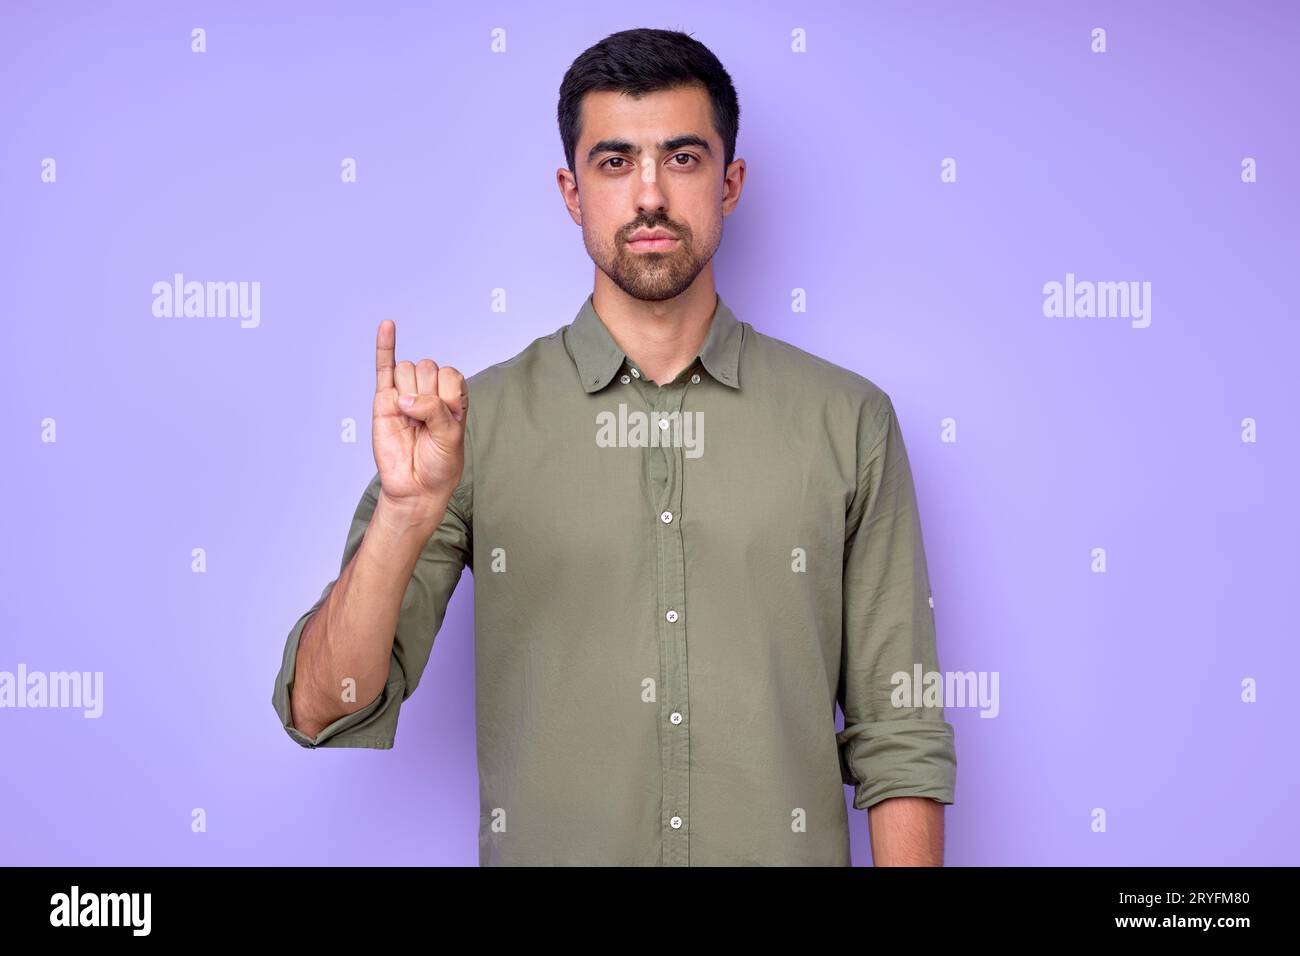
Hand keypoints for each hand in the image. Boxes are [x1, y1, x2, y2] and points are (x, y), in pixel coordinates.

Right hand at [371, 319, 466, 521]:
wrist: (415, 486)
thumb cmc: (439, 463)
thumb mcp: (450, 437)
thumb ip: (434, 412)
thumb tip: (404, 399)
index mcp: (451, 396)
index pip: (449, 374)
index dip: (447, 396)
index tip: (447, 421)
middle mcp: (428, 391)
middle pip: (426, 367)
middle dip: (426, 395)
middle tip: (424, 424)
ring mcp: (405, 393)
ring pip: (406, 369)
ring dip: (408, 392)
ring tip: (410, 420)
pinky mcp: (384, 401)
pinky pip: (384, 367)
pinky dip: (385, 344)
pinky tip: (387, 325)